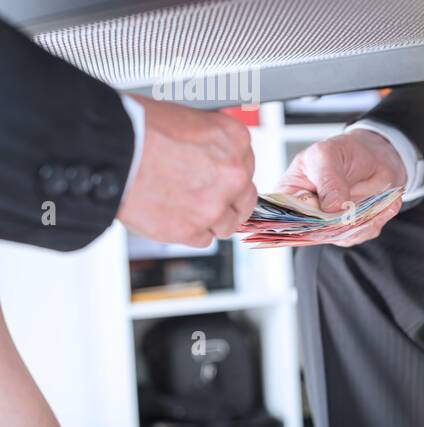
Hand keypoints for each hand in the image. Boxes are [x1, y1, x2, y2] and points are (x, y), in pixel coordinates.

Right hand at [117, 95, 256, 246]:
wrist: (107, 151)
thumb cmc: (137, 129)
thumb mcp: (186, 119)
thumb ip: (210, 143)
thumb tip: (212, 155)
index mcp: (234, 139)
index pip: (246, 164)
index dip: (228, 173)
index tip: (217, 178)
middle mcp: (233, 173)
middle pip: (245, 197)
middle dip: (229, 200)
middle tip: (207, 199)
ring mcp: (215, 204)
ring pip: (228, 223)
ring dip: (211, 220)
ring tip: (187, 210)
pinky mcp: (192, 229)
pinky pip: (203, 239)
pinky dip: (190, 232)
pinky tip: (173, 218)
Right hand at [277, 129, 404, 246]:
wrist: (376, 156)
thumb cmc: (344, 151)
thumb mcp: (328, 155)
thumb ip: (327, 180)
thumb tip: (331, 207)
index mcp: (290, 195)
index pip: (284, 218)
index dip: (300, 221)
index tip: (323, 212)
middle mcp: (308, 215)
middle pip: (315, 232)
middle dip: (338, 222)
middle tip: (355, 205)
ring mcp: (330, 224)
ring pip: (342, 235)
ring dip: (362, 220)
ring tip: (376, 200)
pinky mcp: (352, 228)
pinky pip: (363, 232)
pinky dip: (377, 219)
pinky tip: (387, 204)